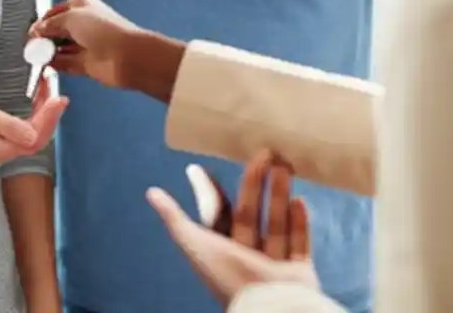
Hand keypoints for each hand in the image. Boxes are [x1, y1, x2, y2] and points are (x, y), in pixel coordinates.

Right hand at [0, 83, 66, 164]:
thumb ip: (6, 125)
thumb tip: (31, 136)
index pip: (35, 137)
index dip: (50, 119)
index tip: (59, 98)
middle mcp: (2, 150)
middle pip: (37, 136)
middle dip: (50, 114)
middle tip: (57, 89)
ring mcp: (0, 143)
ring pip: (32, 131)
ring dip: (43, 111)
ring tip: (49, 88)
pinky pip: (23, 126)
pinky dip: (34, 111)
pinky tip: (38, 97)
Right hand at [30, 0, 140, 88]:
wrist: (126, 55)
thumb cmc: (102, 29)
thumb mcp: (71, 18)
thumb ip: (50, 24)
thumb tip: (37, 30)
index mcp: (82, 6)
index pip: (55, 12)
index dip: (42, 21)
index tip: (31, 32)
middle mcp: (83, 24)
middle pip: (56, 30)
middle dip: (43, 37)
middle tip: (31, 46)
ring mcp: (85, 44)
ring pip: (60, 48)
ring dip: (47, 52)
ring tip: (35, 56)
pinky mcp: (86, 63)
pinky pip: (65, 63)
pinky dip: (55, 64)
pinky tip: (45, 65)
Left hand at [147, 150, 319, 305]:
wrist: (270, 306)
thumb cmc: (230, 277)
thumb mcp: (196, 245)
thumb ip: (175, 219)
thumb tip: (150, 192)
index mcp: (221, 254)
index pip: (216, 216)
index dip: (212, 192)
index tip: (210, 168)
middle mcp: (247, 259)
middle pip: (250, 215)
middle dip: (256, 185)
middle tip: (264, 153)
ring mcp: (274, 266)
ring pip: (277, 225)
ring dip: (279, 195)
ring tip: (284, 167)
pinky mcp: (299, 273)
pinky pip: (300, 244)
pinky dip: (302, 223)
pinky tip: (300, 199)